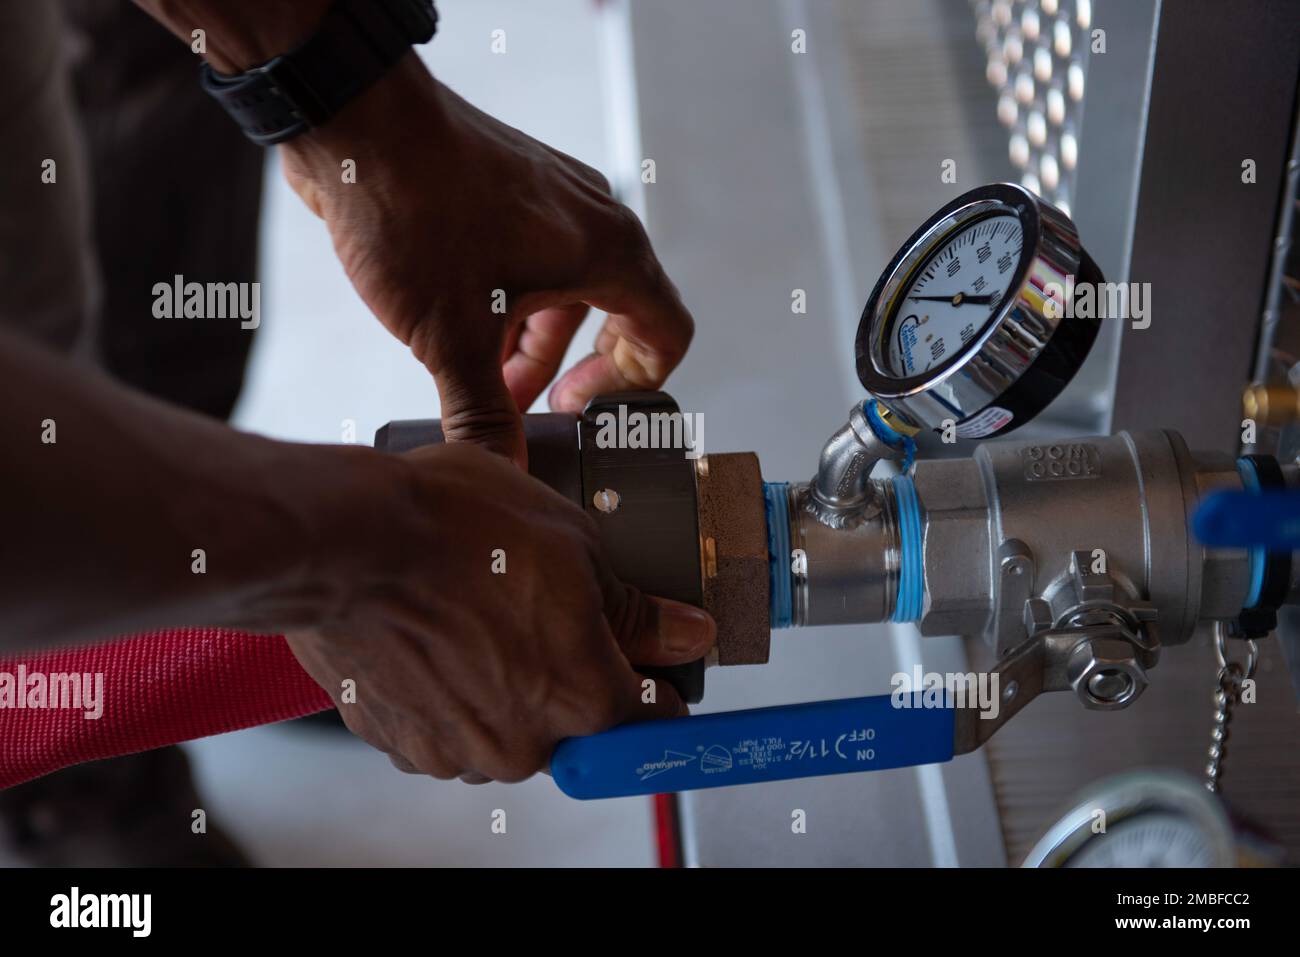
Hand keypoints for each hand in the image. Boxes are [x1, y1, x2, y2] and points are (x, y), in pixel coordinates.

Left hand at [280, 55, 695, 463]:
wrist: (352, 121)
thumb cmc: (416, 207)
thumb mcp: (453, 336)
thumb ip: (484, 415)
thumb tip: (504, 470)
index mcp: (607, 251)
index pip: (667, 334)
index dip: (632, 389)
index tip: (581, 411)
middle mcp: (590, 221)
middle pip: (609, 319)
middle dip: (564, 374)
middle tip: (527, 410)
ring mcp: (548, 202)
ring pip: (560, 293)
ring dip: (526, 345)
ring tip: (477, 382)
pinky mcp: (506, 193)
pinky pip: (526, 263)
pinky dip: (503, 306)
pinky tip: (453, 333)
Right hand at [285, 442, 715, 781]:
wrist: (346, 540)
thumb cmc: (454, 531)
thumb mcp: (575, 547)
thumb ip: (638, 611)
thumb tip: (687, 634)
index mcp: (582, 699)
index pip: (652, 721)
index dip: (653, 682)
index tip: (645, 663)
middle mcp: (522, 744)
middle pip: (573, 726)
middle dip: (567, 676)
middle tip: (539, 611)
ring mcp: (455, 751)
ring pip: (505, 728)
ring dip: (503, 686)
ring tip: (479, 616)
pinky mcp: (399, 743)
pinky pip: (445, 727)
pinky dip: (448, 693)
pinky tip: (438, 636)